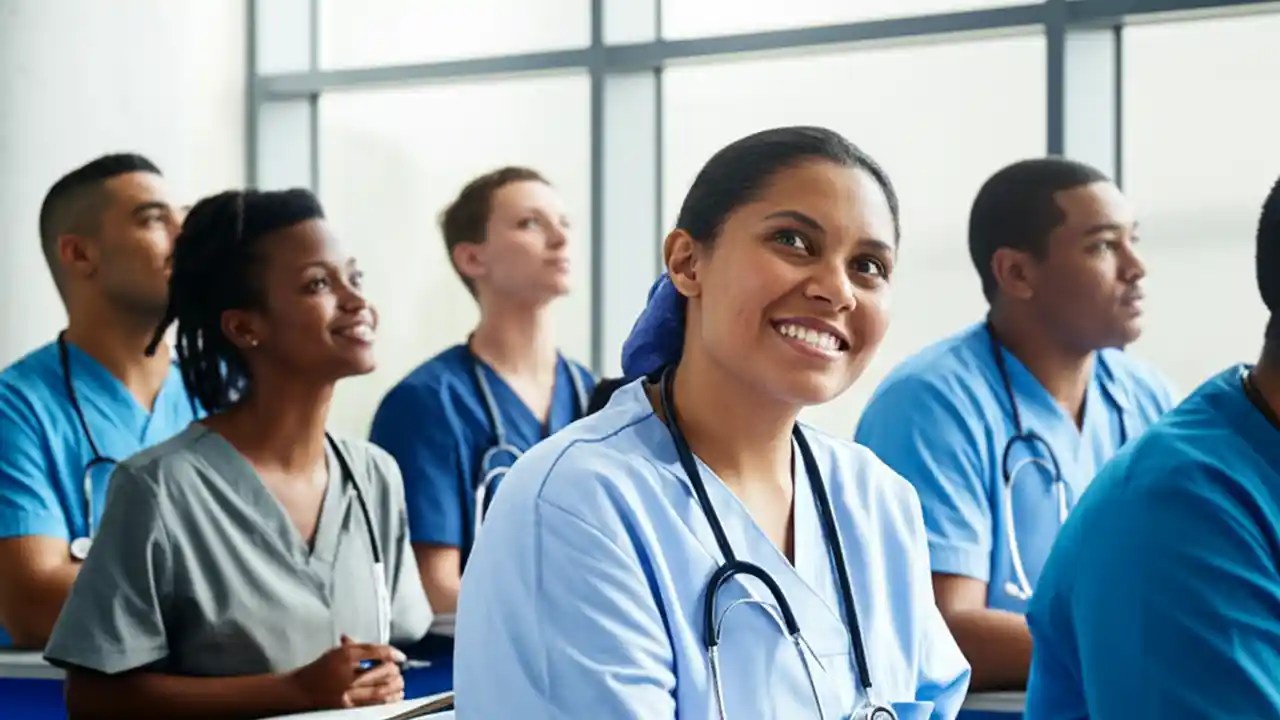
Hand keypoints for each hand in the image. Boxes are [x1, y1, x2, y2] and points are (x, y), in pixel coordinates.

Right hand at [287, 635, 406, 708]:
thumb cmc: (320, 668)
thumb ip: (358, 647)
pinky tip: (395, 696)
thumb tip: (381, 649)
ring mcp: (346, 691)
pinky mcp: (346, 706)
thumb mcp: (336, 652)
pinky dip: (388, 699)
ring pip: (379, 689)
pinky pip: (372, 703)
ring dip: (394, 686)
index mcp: (345, 655)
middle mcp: (347, 672)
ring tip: (400, 684)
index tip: (401, 657)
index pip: (374, 651)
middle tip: (399, 671)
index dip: (392, 653)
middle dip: (394, 671)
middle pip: (380, 671)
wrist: (300, 690)